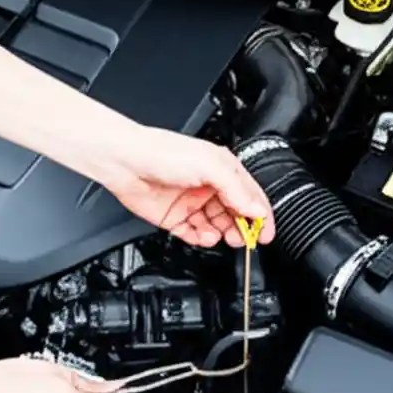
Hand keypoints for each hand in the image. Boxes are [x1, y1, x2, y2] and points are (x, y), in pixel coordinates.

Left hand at [98, 126, 276, 247]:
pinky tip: (203, 236)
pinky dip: (201, 239)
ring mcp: (192, 203)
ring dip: (222, 234)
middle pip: (236, 214)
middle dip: (243, 228)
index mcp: (223, 170)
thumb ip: (237, 190)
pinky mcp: (176, 218)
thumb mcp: (210, 166)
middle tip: (244, 239)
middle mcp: (209, 186)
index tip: (265, 233)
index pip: (251, 196)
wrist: (127, 162)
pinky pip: (195, 234)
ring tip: (222, 236)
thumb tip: (257, 210)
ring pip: (217, 226)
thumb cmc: (164, 152)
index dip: (261, 216)